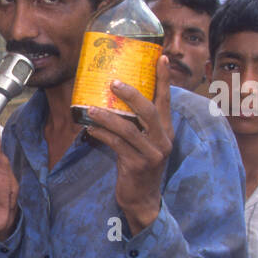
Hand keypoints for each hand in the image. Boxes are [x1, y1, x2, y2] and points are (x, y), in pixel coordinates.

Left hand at [81, 55, 173, 234]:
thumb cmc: (138, 168)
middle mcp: (163, 140)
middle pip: (149, 110)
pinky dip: (102, 135)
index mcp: (166, 131)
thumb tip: (110, 103)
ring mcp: (152, 153)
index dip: (163, 79)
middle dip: (131, 94)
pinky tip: (90, 129)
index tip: (159, 57)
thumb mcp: (142, 145)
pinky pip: (117, 145)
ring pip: (130, 128)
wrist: (142, 200)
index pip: (165, 100)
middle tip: (113, 82)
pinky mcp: (137, 165)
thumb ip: (135, 126)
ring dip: (108, 116)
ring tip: (91, 108)